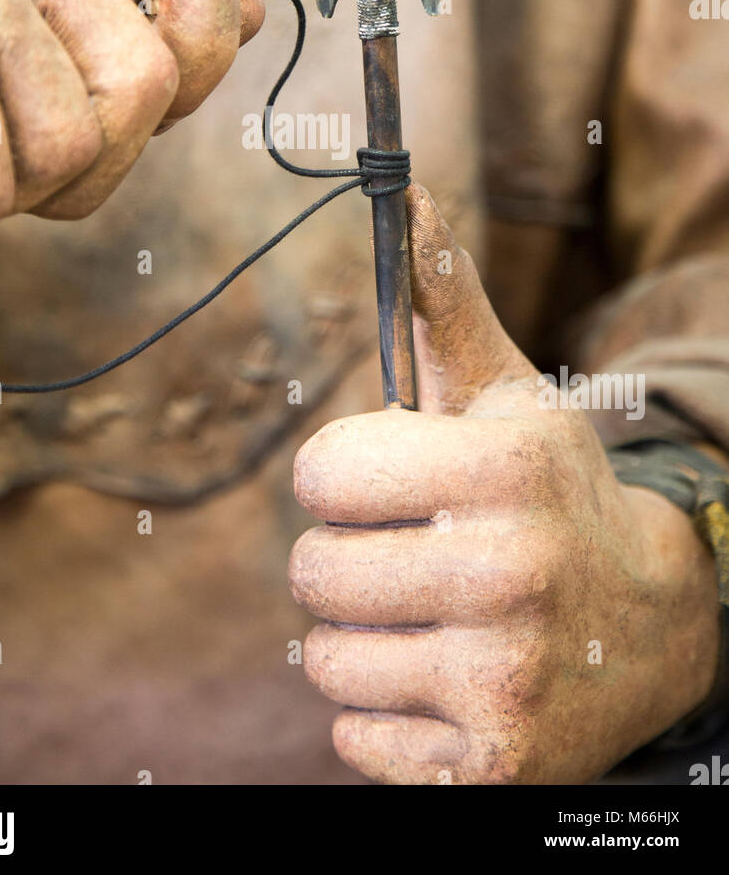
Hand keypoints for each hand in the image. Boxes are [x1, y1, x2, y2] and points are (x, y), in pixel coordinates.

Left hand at [290, 184, 721, 783]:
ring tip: (429, 617)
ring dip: (362, 637)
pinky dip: (385, 715)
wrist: (654, 626)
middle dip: (347, 556)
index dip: (341, 475)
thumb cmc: (549, 494)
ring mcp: (503, 679)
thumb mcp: (507, 399)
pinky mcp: (491, 766)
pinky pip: (354, 740)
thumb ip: (443, 307)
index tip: (385, 481)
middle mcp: (509, 573)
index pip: (320, 474)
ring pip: (326, 660)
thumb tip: (410, 200)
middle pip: (312, 571)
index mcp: (503, 470)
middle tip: (410, 555)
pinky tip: (447, 678)